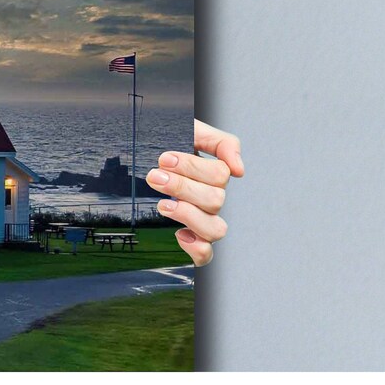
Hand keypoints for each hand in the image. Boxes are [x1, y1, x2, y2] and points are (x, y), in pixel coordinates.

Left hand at [150, 119, 243, 266]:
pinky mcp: (192, 238)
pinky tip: (179, 233)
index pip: (219, 175)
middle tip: (155, 176)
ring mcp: (204, 219)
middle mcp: (212, 198)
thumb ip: (221, 142)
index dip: (192, 167)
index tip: (164, 158)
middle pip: (215, 200)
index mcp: (214, 174)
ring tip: (163, 205)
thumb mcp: (193, 130)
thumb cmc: (171, 144)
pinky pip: (206, 255)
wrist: (146, 152)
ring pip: (216, 229)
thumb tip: (239, 169)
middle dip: (181, 187)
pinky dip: (196, 248)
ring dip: (188, 216)